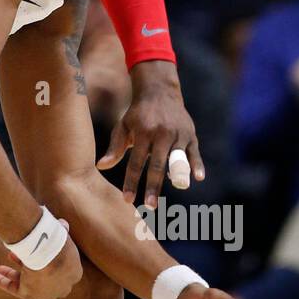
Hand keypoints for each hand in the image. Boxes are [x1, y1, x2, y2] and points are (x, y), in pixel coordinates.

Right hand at [0, 221, 81, 298]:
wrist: (52, 257)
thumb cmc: (57, 243)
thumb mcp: (61, 234)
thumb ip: (60, 230)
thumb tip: (61, 223)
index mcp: (72, 273)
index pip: (59, 269)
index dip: (46, 259)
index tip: (36, 251)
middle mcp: (60, 287)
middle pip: (43, 279)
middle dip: (29, 268)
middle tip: (15, 258)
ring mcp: (46, 294)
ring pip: (27, 284)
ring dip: (12, 275)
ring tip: (0, 267)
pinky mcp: (32, 297)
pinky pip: (15, 290)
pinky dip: (3, 283)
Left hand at [97, 60, 201, 206]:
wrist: (159, 92)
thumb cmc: (137, 114)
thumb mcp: (123, 126)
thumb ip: (116, 147)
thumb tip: (101, 166)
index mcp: (142, 132)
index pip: (135, 162)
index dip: (131, 182)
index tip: (128, 200)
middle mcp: (161, 133)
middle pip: (157, 165)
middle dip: (153, 187)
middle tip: (150, 207)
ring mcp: (178, 134)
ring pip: (177, 159)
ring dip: (177, 177)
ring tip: (176, 190)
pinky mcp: (190, 134)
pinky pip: (194, 152)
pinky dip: (196, 164)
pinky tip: (198, 178)